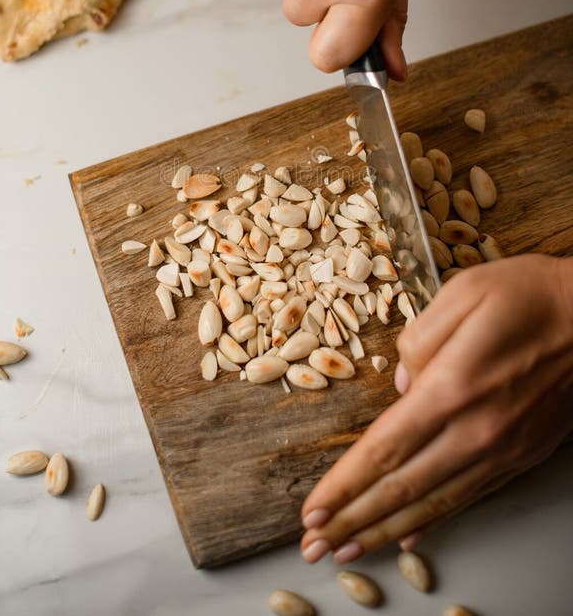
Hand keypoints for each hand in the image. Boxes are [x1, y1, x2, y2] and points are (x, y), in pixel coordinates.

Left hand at [299, 255, 572, 564]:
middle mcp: (476, 429)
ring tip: (348, 551)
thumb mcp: (462, 292)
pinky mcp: (522, 454)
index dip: (344, 486)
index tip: (312, 510)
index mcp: (452, 387)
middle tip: (313, 547)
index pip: (384, 449)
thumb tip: (400, 383)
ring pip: (434, 503)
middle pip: (401, 488)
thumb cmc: (530, 294)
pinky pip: (471, 497)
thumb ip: (419, 339)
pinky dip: (435, 520)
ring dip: (385, 531)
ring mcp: (501, 448)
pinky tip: (410, 535)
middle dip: (351, 522)